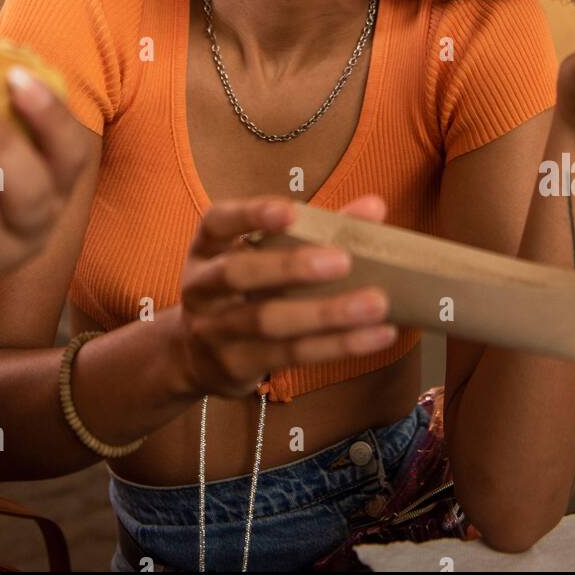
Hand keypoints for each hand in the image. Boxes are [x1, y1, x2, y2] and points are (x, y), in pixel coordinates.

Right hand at [174, 194, 396, 398]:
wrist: (196, 355)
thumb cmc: (245, 288)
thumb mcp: (263, 254)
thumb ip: (316, 228)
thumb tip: (374, 208)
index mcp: (207, 247)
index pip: (219, 222)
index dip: (251, 214)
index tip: (290, 210)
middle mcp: (201, 287)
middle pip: (238, 273)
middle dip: (289, 266)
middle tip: (342, 260)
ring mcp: (213, 331)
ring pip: (268, 321)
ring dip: (326, 313)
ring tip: (376, 303)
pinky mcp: (236, 366)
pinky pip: (291, 354)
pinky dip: (338, 344)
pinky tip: (378, 334)